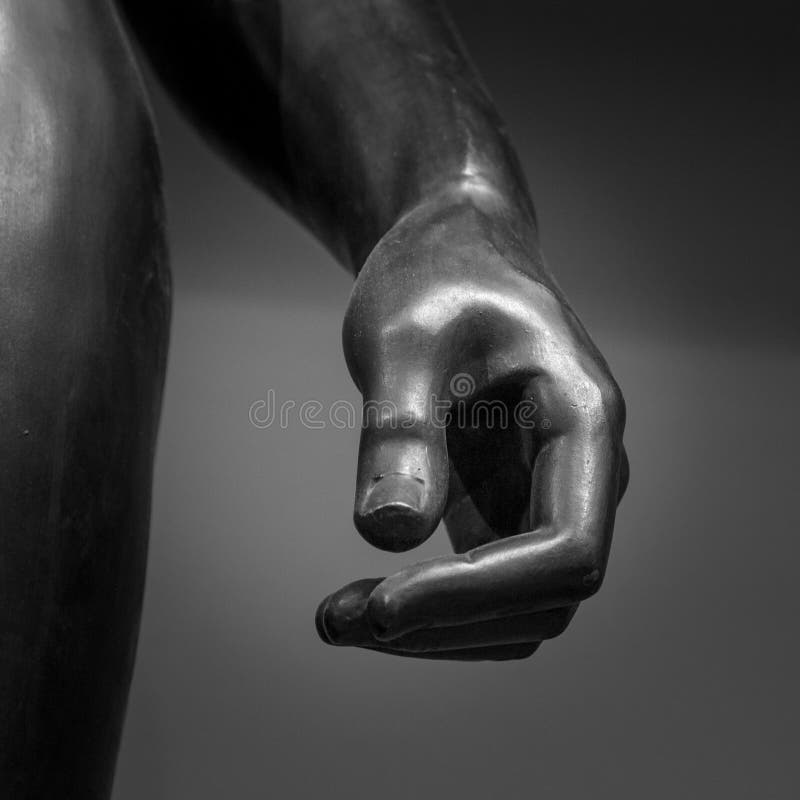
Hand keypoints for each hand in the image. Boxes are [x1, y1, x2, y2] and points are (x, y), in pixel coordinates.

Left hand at [316, 194, 627, 660]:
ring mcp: (551, 492)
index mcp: (585, 422)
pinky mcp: (512, 505)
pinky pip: (488, 588)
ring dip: (436, 630)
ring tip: (335, 617)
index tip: (381, 606)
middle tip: (335, 618)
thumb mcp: (404, 337)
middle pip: (545, 596)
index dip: (481, 594)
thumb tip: (387, 534)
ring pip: (517, 608)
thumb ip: (401, 430)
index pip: (568, 550)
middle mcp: (583, 471)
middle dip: (446, 623)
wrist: (450, 259)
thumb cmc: (433, 280)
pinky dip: (433, 609)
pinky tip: (363, 597)